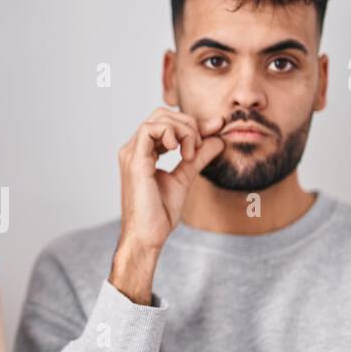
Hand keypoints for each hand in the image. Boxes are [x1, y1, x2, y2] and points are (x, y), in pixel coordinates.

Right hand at [110, 108, 224, 303]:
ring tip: (191, 154)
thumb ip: (199, 158)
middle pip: (162, 114)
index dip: (193, 124)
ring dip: (184, 130)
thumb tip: (218, 140)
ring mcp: (132, 153)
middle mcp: (134, 149)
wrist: (147, 236)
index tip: (216, 129)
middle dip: (189, 124)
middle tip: (200, 147)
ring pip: (159, 118)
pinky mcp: (135, 160)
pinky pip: (151, 129)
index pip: (167, 123)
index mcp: (143, 152)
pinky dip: (172, 134)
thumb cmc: (158, 214)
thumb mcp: (185, 178)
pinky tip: (181, 153)